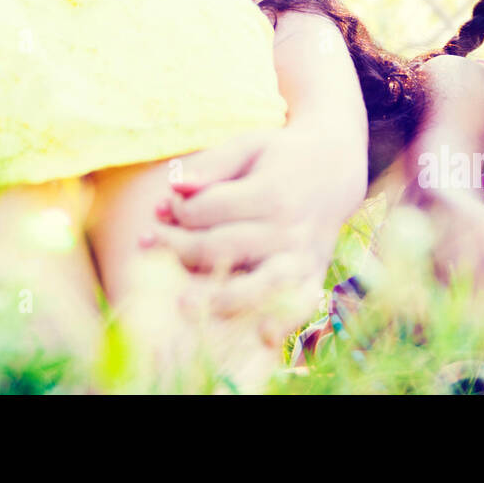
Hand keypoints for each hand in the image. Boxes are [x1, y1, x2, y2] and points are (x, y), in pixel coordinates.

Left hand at [142, 120, 364, 342]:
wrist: (335, 168)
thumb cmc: (280, 155)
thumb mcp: (248, 145)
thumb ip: (212, 164)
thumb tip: (176, 187)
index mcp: (271, 192)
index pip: (209, 211)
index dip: (179, 210)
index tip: (166, 205)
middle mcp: (288, 228)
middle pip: (221, 248)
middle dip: (177, 248)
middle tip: (148, 241)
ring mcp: (303, 256)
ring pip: (258, 285)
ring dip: (219, 298)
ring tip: (183, 305)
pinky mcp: (314, 275)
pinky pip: (300, 306)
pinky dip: (283, 323)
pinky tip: (261, 338)